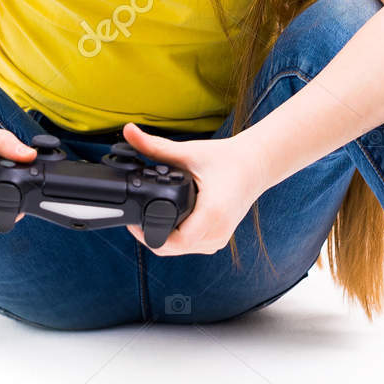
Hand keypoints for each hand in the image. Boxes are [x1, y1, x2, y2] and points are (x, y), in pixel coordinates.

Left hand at [120, 122, 268, 255]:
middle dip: (150, 236)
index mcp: (211, 213)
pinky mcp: (219, 239)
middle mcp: (217, 231)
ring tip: (150, 218)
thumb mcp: (189, 152)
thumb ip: (155, 146)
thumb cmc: (227, 159)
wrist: (256, 165)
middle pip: (173, 249)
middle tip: (137, 219)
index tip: (134, 222)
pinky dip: (177, 239)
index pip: (173, 242)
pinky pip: (191, 247)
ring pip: (181, 251)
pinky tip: (169, 223)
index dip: (148, 235)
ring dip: (163, 239)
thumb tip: (128, 131)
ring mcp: (219, 239)